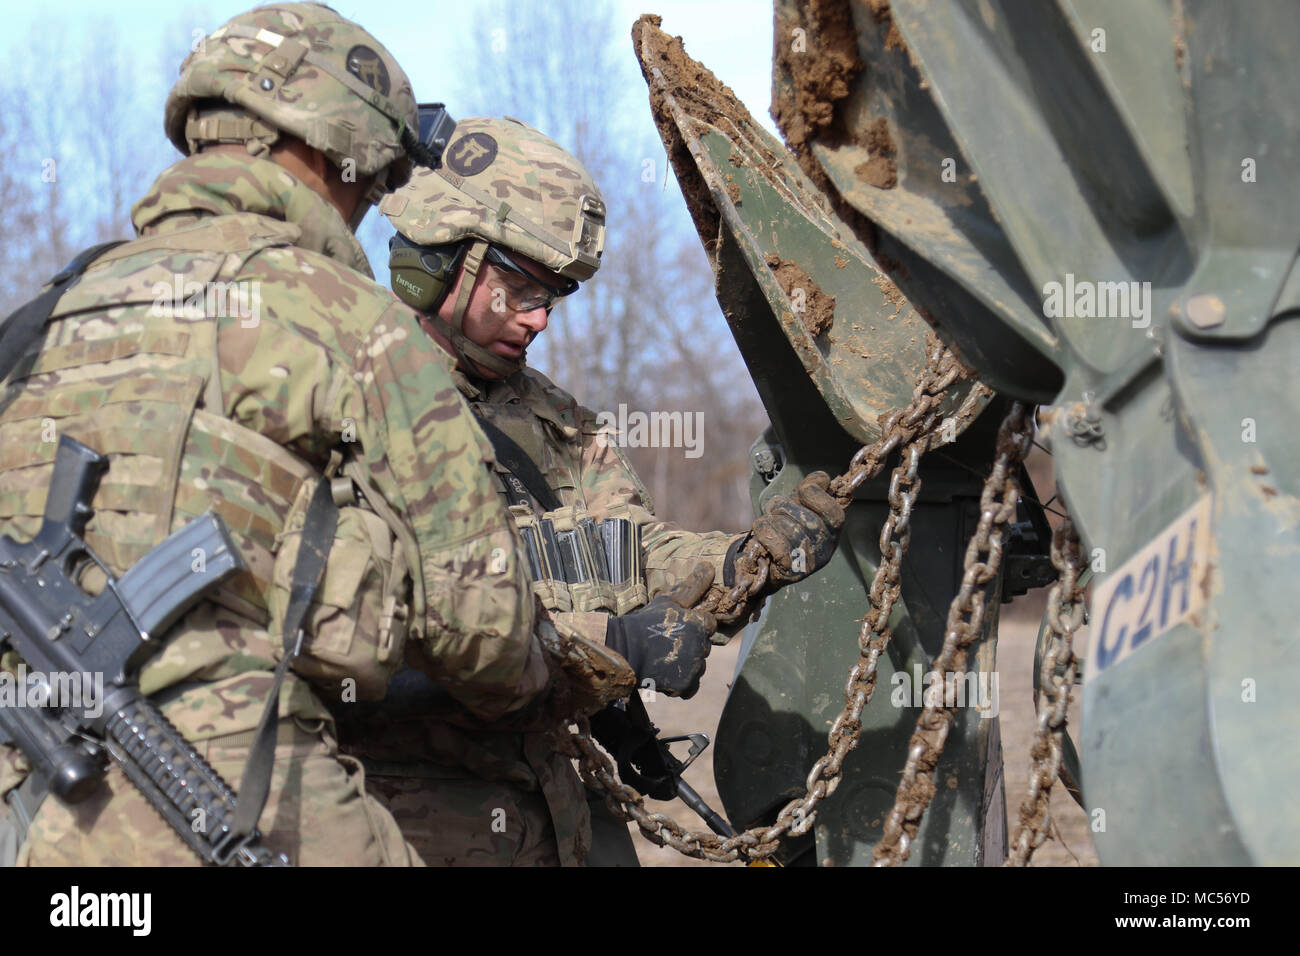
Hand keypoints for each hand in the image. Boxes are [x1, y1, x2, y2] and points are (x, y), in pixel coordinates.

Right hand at [604, 563, 715, 698]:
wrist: (624, 649)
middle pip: (704, 646)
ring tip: (665, 658)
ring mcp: (694, 667)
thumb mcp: (668, 601)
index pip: (709, 625)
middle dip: (691, 645)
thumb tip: (709, 565)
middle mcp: (701, 646)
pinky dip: (681, 683)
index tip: (677, 627)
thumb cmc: (645, 623)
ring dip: (686, 664)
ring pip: (699, 667)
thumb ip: (692, 586)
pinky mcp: (685, 684)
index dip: (694, 625)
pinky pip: (691, 686)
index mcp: (699, 624)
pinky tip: (667, 673)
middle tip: (668, 643)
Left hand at [749, 471, 844, 585]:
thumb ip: (811, 490)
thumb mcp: (799, 506)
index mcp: (832, 531)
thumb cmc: (783, 530)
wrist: (764, 562)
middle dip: (785, 506)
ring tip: (768, 523)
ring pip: (791, 530)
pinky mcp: (791, 570)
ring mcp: (810, 561)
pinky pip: (777, 543)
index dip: (817, 494)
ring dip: (772, 520)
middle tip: (775, 509)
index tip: (802, 490)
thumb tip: (822, 478)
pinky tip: (762, 535)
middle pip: (809, 519)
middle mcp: (826, 548)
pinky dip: (764, 532)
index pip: (834, 512)